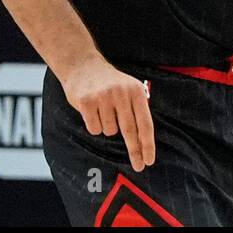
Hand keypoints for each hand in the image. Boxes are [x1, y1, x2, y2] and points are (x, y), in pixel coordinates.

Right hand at [60, 57, 154, 172]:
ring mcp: (104, 98)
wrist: (83, 65)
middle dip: (135, 151)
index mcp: (136, 91)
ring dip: (107, 127)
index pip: (145, 123)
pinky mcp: (87, 102)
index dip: (148, 144)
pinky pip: (94, 128)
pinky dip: (93, 125)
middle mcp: (122, 94)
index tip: (150, 160)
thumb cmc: (109, 82)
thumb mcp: (129, 88)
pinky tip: (91, 111)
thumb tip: (144, 139)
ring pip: (109, 131)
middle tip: (139, 166)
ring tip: (103, 110)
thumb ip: (137, 108)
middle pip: (130, 131)